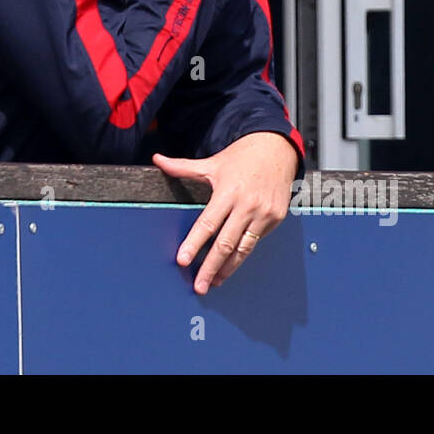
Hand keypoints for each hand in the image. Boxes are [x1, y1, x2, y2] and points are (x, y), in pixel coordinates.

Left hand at [152, 131, 297, 293]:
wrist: (276, 149)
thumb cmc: (241, 157)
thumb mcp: (212, 162)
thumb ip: (183, 167)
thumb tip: (157, 160)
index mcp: (228, 191)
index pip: (207, 223)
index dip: (194, 243)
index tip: (183, 260)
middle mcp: (247, 205)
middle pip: (225, 244)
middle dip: (210, 267)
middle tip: (199, 285)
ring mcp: (264, 214)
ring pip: (243, 249)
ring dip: (228, 269)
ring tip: (215, 281)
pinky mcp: (275, 219)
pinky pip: (256, 241)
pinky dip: (243, 254)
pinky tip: (232, 264)